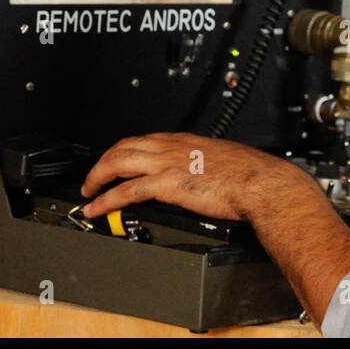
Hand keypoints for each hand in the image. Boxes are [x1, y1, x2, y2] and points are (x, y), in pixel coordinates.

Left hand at [80, 132, 313, 222]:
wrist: (261, 183)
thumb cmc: (251, 176)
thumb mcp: (224, 161)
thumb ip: (206, 165)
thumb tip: (203, 176)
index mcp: (187, 142)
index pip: (146, 140)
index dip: (125, 150)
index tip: (117, 161)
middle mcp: (173, 148)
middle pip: (124, 146)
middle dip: (103, 161)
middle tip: (93, 177)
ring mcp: (168, 164)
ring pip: (119, 162)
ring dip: (98, 176)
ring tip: (88, 191)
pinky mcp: (167, 184)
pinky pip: (127, 190)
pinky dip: (107, 200)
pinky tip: (97, 208)